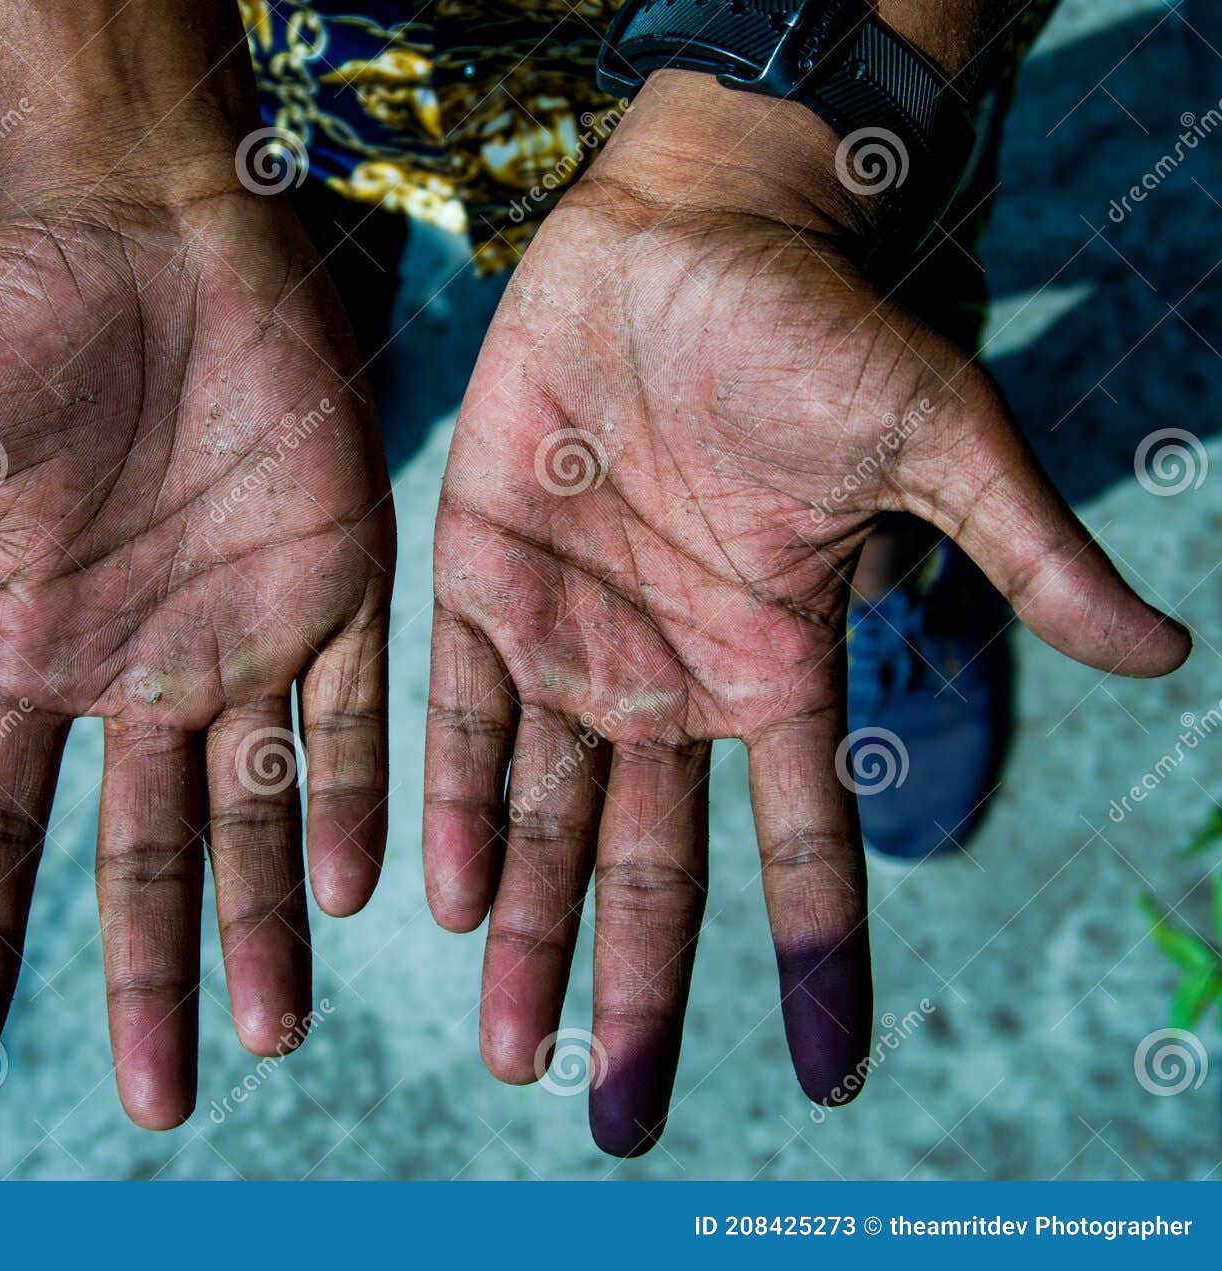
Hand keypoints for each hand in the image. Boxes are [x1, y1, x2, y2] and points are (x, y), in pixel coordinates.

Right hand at [0, 189, 394, 1128]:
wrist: (153, 234)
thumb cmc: (14, 315)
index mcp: (34, 656)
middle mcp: (142, 676)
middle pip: (143, 859)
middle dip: (155, 975)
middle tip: (167, 1098)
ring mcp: (243, 641)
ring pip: (258, 815)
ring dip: (266, 924)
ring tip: (274, 1034)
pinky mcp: (334, 589)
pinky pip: (350, 719)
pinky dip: (356, 800)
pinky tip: (355, 888)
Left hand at [423, 75, 1187, 1155]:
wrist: (675, 239)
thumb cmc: (809, 331)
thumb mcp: (932, 437)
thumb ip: (1019, 547)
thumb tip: (1164, 655)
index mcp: (777, 669)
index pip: (805, 850)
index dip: (817, 960)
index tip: (829, 1075)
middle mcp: (670, 683)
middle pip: (655, 874)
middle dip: (635, 993)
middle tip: (614, 1116)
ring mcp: (574, 643)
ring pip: (547, 824)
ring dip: (533, 936)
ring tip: (516, 1052)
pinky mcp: (484, 585)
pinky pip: (463, 723)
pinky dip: (453, 810)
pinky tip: (450, 900)